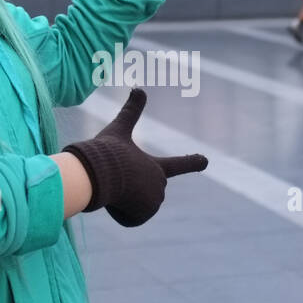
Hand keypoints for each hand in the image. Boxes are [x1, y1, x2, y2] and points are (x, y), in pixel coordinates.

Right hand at [62, 87, 208, 225]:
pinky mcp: (143, 215)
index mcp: (158, 166)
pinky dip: (119, 211)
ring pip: (134, 204)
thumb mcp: (119, 129)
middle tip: (117, 176)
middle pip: (142, 188)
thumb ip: (131, 110)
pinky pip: (130, 217)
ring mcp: (154, 202)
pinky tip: (115, 200)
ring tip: (115, 187)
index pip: (179, 163)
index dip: (192, 162)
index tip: (205, 160)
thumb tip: (138, 86)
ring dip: (121, 198)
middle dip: (127, 186)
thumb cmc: (107, 152)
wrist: (97, 175)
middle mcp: (160, 185)